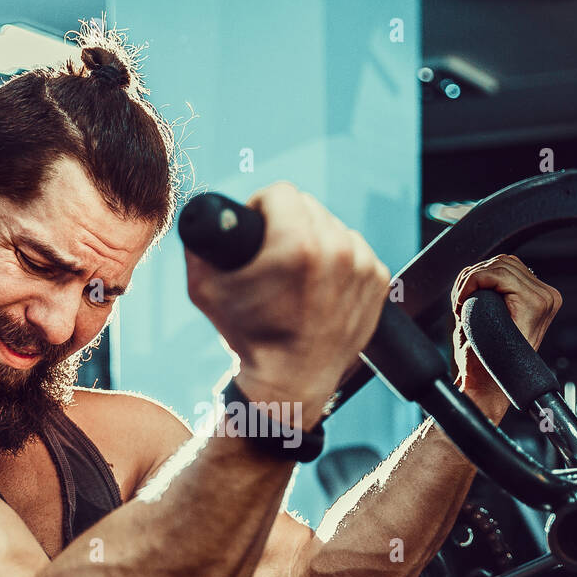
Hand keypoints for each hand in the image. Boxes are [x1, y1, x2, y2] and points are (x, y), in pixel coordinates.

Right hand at [184, 183, 389, 424]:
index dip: (260, 206)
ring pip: (334, 227)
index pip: (280, 193)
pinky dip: (340, 262)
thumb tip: (205, 215)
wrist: (290, 384)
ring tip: (299, 275)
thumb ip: (198, 243)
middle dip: (289, 224)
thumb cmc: (247, 338)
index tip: (258, 229)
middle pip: (309, 206)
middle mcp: (337, 250)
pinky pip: (356, 251)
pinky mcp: (378, 281)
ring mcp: (363, 266)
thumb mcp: (204, 289)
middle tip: (275, 255)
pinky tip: (321, 287)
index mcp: (297, 245)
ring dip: (316, 241)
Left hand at [450, 255, 561, 421]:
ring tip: (462, 307)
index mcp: (541, 299)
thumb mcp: (490, 317)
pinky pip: (495, 274)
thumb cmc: (483, 357)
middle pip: (502, 262)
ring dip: (470, 282)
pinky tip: (464, 305)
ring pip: (497, 266)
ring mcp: (543, 299)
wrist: (484, 385)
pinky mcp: (532, 302)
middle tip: (459, 303)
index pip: (507, 265)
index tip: (463, 299)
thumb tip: (481, 268)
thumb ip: (493, 291)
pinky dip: (472, 283)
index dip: (479, 276)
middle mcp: (547, 297)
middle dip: (472, 278)